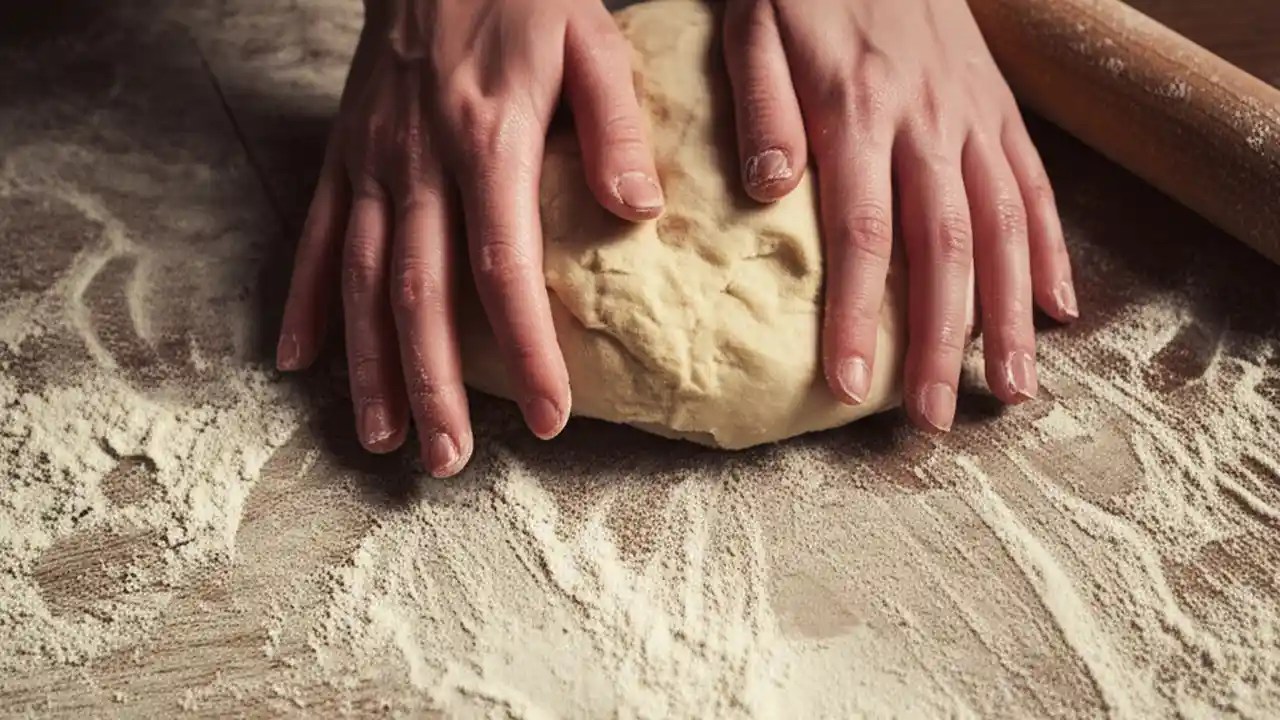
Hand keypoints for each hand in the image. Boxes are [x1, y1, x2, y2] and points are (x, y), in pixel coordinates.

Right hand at [275, 0, 662, 475]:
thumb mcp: (591, 41)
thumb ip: (615, 128)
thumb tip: (639, 214)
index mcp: (486, 140)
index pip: (505, 268)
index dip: (529, 350)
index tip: (551, 418)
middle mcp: (417, 162)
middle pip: (419, 293)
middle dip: (435, 385)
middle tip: (448, 462)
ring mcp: (370, 161)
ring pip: (360, 280)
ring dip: (371, 365)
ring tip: (384, 437)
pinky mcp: (343, 153)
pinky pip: (314, 236)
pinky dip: (305, 301)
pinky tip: (299, 359)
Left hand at [723, 0, 1077, 431]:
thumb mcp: (755, 27)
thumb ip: (762, 106)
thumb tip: (766, 192)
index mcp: (860, 111)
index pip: (862, 232)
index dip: (857, 315)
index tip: (850, 388)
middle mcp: (930, 123)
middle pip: (944, 248)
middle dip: (940, 342)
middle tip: (930, 420)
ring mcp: (975, 117)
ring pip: (1004, 228)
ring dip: (1009, 316)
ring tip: (1013, 391)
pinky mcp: (999, 109)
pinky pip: (1035, 187)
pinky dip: (1051, 250)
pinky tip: (1059, 307)